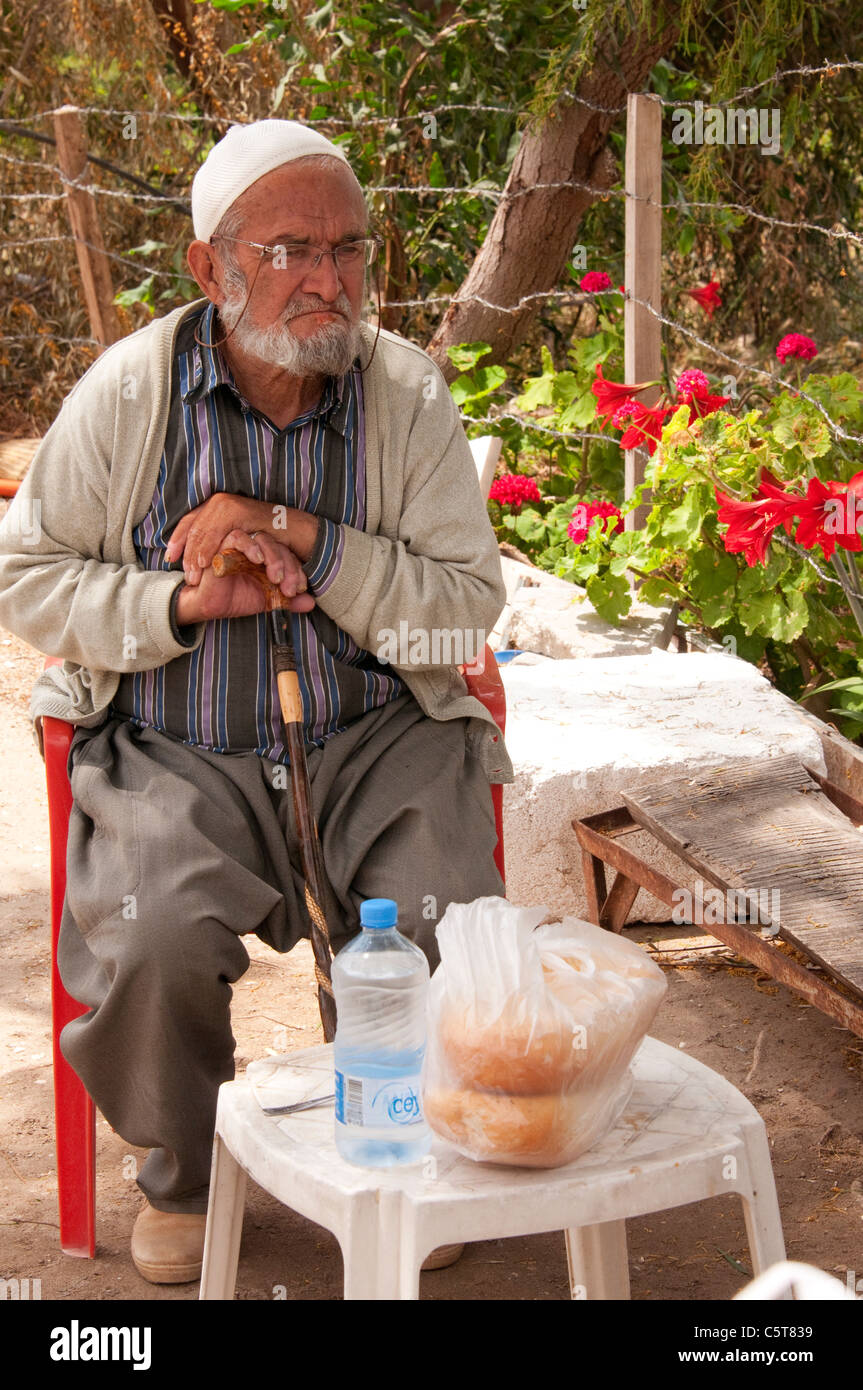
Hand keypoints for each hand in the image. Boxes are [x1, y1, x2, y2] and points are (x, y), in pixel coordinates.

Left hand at [164, 492, 318, 582]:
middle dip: (185, 551)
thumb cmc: (270, 536)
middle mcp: (220, 501)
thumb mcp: (241, 537)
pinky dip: (209, 548)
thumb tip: (201, 553)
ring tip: (192, 574)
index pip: (190, 521)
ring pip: (202, 529)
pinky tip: (206, 563)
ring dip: (195, 554)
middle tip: (183, 573)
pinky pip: (217, 531)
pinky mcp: (238, 511)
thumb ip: (223, 538)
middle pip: (193, 526)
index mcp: (217, 506)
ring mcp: (229, 504)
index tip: (170, 557)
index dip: (178, 539)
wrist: (297, 529)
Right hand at [175, 529, 314, 623]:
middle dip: (288, 567)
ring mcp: (241, 544)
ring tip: (276, 577)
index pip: (288, 557)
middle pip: (279, 547)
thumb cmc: (234, 599)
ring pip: (263, 539)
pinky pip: (239, 536)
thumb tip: (311, 603)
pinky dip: (249, 546)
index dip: (296, 572)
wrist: (207, 606)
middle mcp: (257, 548)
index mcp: (268, 558)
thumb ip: (287, 601)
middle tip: (289, 589)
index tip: (298, 591)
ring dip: (273, 557)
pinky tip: (257, 560)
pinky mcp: (223, 543)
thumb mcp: (266, 602)